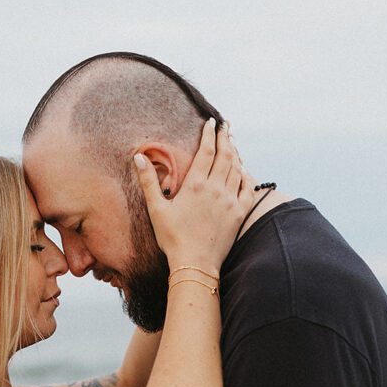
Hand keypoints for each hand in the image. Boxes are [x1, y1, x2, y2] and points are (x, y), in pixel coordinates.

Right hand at [133, 119, 252, 272]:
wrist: (195, 264)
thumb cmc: (173, 238)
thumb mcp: (156, 209)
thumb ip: (148, 181)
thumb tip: (138, 157)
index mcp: (196, 184)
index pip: (207, 150)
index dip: (210, 134)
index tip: (211, 123)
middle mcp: (216, 188)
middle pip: (226, 155)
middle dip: (226, 138)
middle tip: (226, 127)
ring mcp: (230, 200)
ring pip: (237, 169)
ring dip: (236, 153)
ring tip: (233, 144)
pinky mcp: (239, 213)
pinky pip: (248, 188)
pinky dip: (246, 175)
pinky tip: (244, 171)